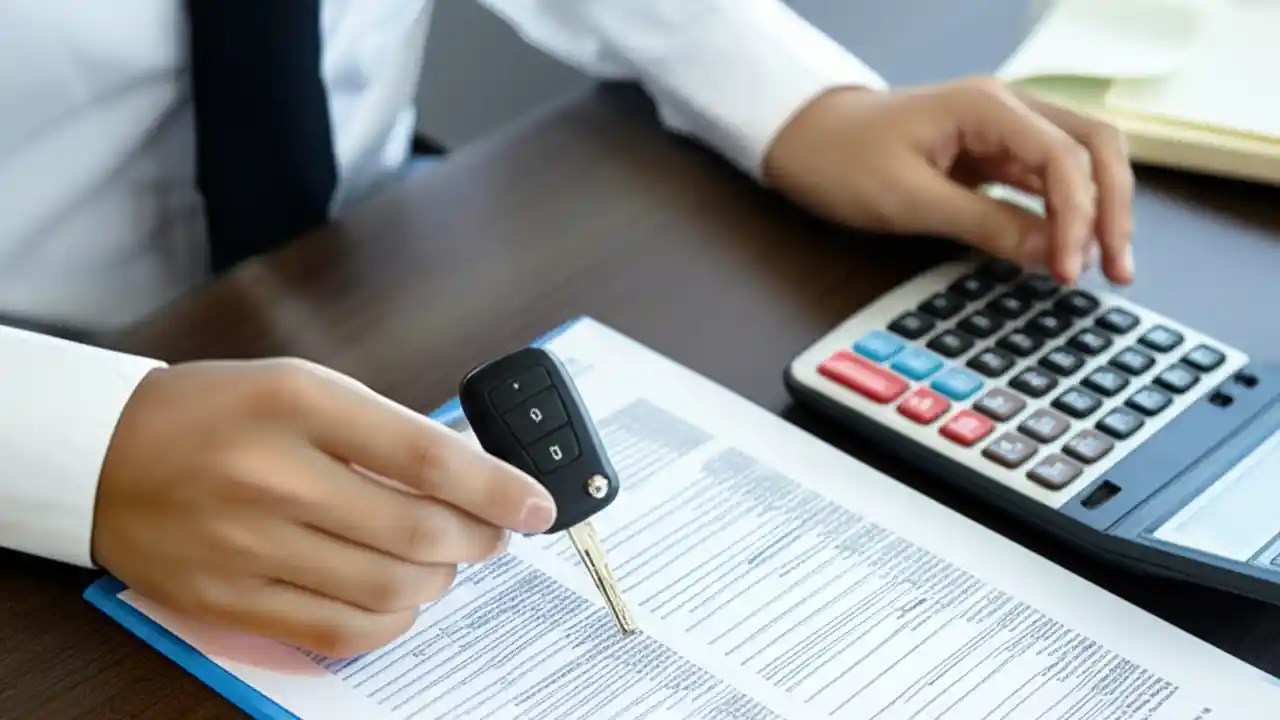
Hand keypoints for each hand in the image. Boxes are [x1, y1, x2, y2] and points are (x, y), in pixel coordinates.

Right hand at [93, 358, 555, 656]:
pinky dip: (391, 620)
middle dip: (480, 539)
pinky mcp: (230, 599)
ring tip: (446, 561)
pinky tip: (401, 598)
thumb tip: (466, 476)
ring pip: (386, 587)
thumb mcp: (300, 387)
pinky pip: (337, 630)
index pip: (425, 454)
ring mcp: (248, 545)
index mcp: (298, 404)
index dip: (497, 487)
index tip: (537, 504)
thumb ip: (380, 429)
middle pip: (415, 530)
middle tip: (495, 533)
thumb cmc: (214, 414)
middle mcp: (272, 475)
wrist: (103, 455)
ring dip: (441, 580)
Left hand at [764, 77, 1134, 284]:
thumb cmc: (843, 159)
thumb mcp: (908, 200)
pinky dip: (1068, 212)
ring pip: (1082, 160)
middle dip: (1113, 208)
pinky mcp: (995, 153)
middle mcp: (1007, 109)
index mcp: (986, 106)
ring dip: (1100, 210)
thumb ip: (984, 224)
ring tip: (1104, 266)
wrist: (806, 138)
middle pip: (1095, 146)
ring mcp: (1005, 129)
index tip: (1069, 268)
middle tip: (1116, 269)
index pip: (1064, 156)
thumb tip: (1048, 253)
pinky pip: (1051, 178)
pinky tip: (1069, 248)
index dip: (1078, 216)